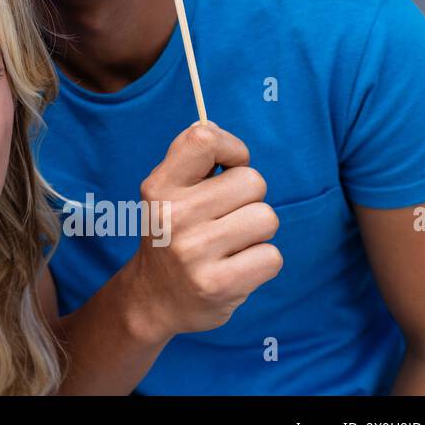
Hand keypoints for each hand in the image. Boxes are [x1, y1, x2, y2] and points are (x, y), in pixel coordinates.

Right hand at [124, 123, 282, 341]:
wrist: (153, 299)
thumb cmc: (171, 234)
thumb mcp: (165, 192)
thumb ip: (190, 160)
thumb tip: (212, 125)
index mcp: (159, 186)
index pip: (205, 139)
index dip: (232, 148)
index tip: (227, 167)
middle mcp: (173, 215)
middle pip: (253, 181)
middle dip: (249, 198)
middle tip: (225, 217)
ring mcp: (194, 252)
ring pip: (267, 218)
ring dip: (257, 232)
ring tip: (230, 243)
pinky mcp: (218, 285)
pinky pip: (272, 256)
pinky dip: (261, 262)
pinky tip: (236, 267)